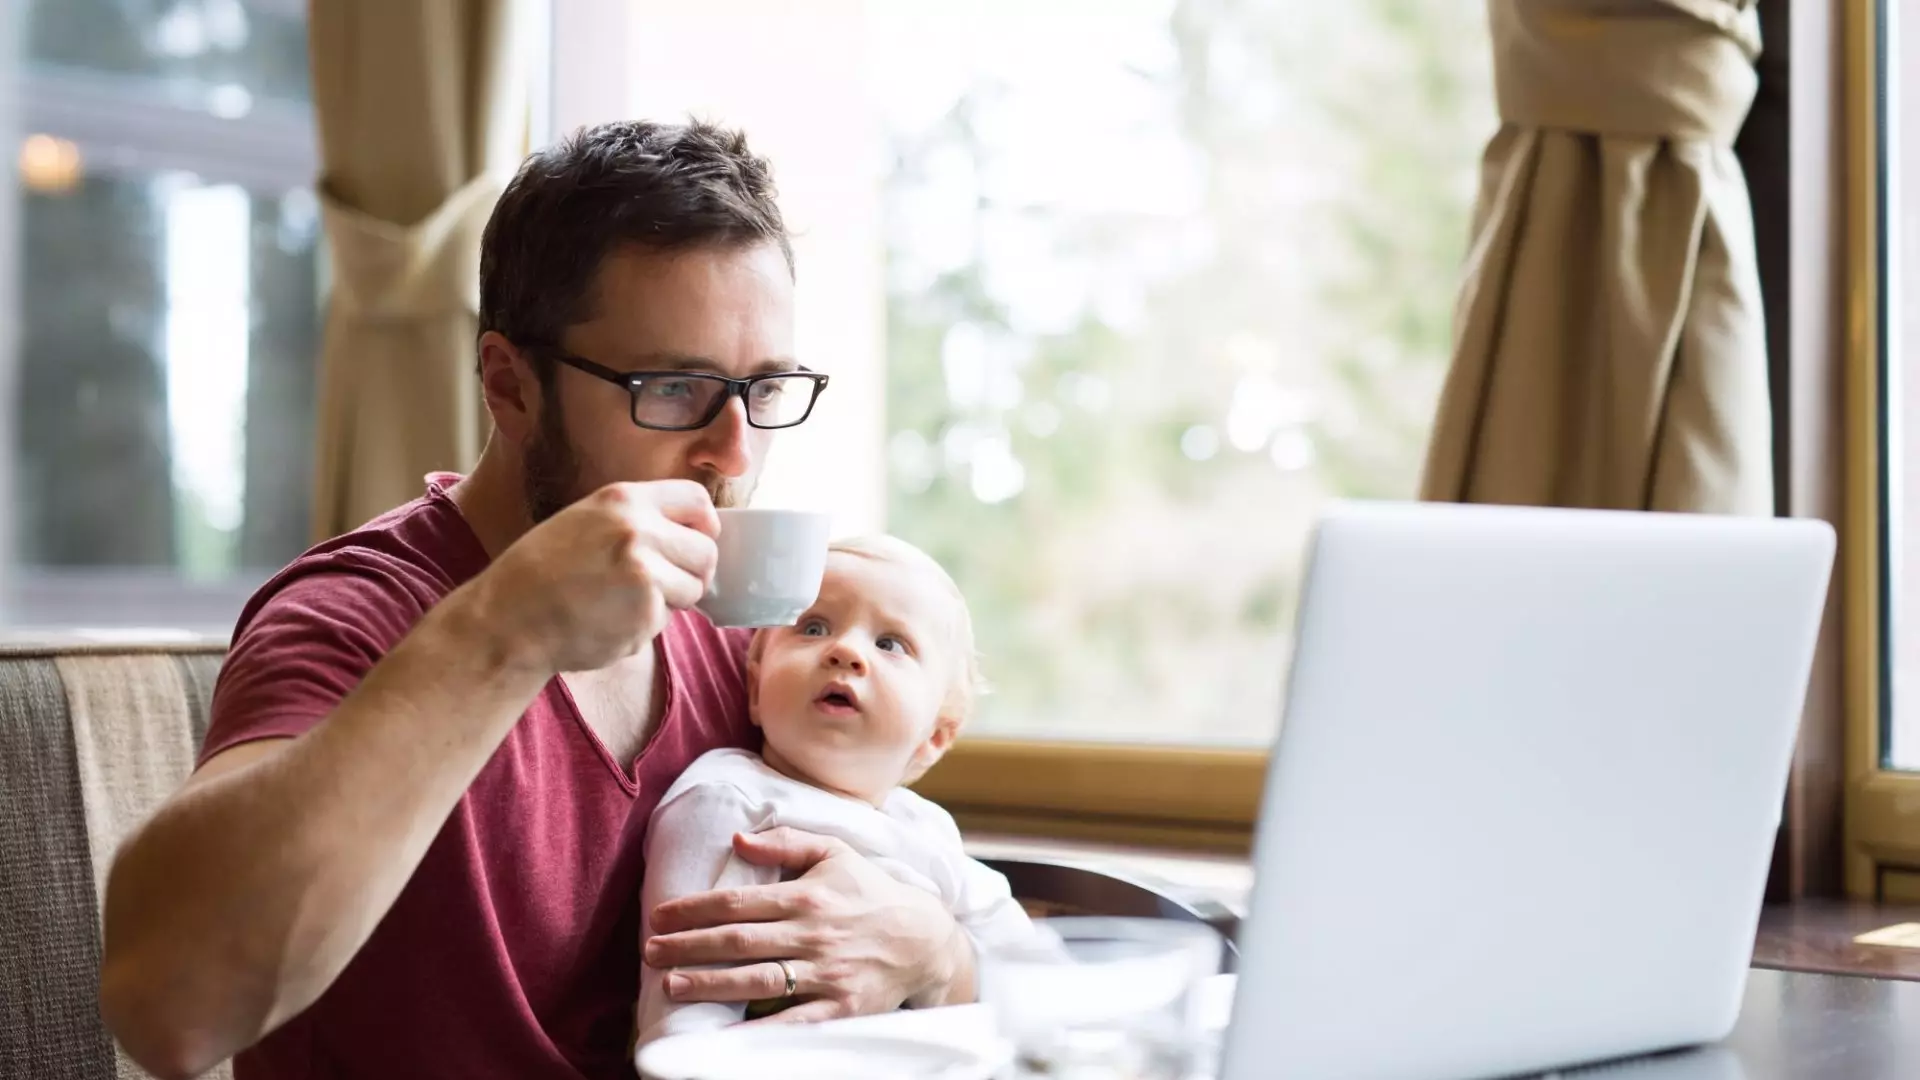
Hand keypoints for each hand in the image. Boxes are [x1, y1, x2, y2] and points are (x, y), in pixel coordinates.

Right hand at [465, 480, 719, 673]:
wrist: (507, 618)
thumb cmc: (543, 571)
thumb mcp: (587, 520)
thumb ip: (637, 520)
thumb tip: (694, 536)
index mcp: (624, 499)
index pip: (698, 501)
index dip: (704, 526)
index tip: (694, 543)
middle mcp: (637, 530)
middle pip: (707, 551)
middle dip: (692, 572)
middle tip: (661, 585)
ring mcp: (644, 572)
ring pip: (694, 589)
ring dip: (671, 602)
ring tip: (624, 602)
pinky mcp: (644, 613)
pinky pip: (666, 620)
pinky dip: (643, 627)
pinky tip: (608, 621)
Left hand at [644, 828, 975, 1023]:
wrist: (924, 938)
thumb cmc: (871, 892)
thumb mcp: (836, 852)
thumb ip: (788, 841)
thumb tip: (739, 838)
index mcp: (807, 895)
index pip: (739, 902)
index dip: (694, 909)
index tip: (660, 915)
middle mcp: (813, 934)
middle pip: (739, 941)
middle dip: (690, 946)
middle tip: (650, 950)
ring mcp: (826, 973)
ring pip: (758, 979)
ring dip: (711, 983)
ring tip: (672, 983)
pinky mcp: (840, 1007)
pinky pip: (793, 1022)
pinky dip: (758, 1030)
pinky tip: (724, 1032)